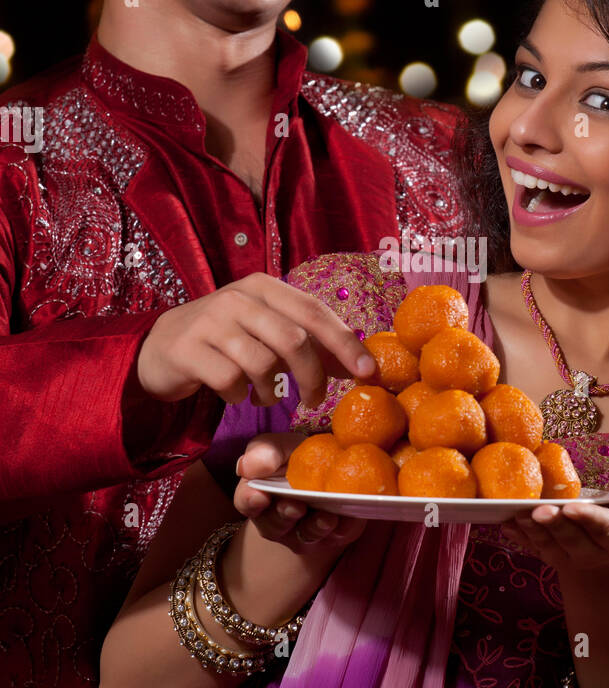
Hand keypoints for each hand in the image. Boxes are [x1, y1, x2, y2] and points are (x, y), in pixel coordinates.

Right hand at [137, 272, 376, 406]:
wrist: (160, 347)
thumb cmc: (226, 341)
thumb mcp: (268, 332)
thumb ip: (312, 343)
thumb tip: (361, 364)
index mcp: (264, 287)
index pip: (315, 312)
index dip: (346, 343)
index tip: (368, 373)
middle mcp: (238, 297)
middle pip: (295, 340)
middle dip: (313, 377)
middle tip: (314, 401)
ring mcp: (210, 321)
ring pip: (263, 364)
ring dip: (271, 392)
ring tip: (264, 398)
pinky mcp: (187, 349)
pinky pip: (230, 381)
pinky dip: (240, 396)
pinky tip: (236, 395)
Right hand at [234, 431, 367, 550]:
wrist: (331, 468)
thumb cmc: (298, 458)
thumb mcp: (280, 447)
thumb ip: (264, 452)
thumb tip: (247, 467)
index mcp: (259, 495)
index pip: (246, 502)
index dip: (250, 500)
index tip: (260, 496)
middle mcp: (277, 521)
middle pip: (274, 526)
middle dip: (285, 516)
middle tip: (296, 506)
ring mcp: (304, 533)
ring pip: (306, 537)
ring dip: (315, 527)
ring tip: (326, 517)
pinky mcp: (333, 536)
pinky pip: (338, 536)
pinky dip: (344, 527)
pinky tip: (349, 517)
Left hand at [499, 469, 608, 579]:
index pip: (606, 529)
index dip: (589, 519)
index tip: (573, 507)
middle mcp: (596, 554)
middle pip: (573, 541)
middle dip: (555, 525)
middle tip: (539, 510)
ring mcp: (572, 559)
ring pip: (551, 547)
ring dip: (533, 531)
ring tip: (518, 514)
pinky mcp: (552, 556)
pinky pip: (534, 549)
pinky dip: (520, 538)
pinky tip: (505, 525)